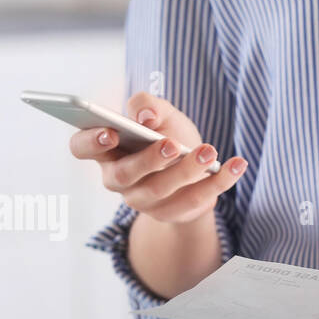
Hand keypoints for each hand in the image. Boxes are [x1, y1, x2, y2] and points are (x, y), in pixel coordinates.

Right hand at [68, 91, 247, 224]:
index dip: (91, 142)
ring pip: (162, 191)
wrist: (192, 168)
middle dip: (149, 160)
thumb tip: (146, 117)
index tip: (110, 132)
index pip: (81, 148)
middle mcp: (120, 180)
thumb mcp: (159, 113)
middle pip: (126, 175)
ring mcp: (146, 202)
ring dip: (187, 171)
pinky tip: (238, 164)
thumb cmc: (166, 134)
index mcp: (106, 151)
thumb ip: (148, 105)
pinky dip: (221, 181)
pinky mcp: (176, 213)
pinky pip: (198, 200)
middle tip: (172, 144)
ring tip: (209, 151)